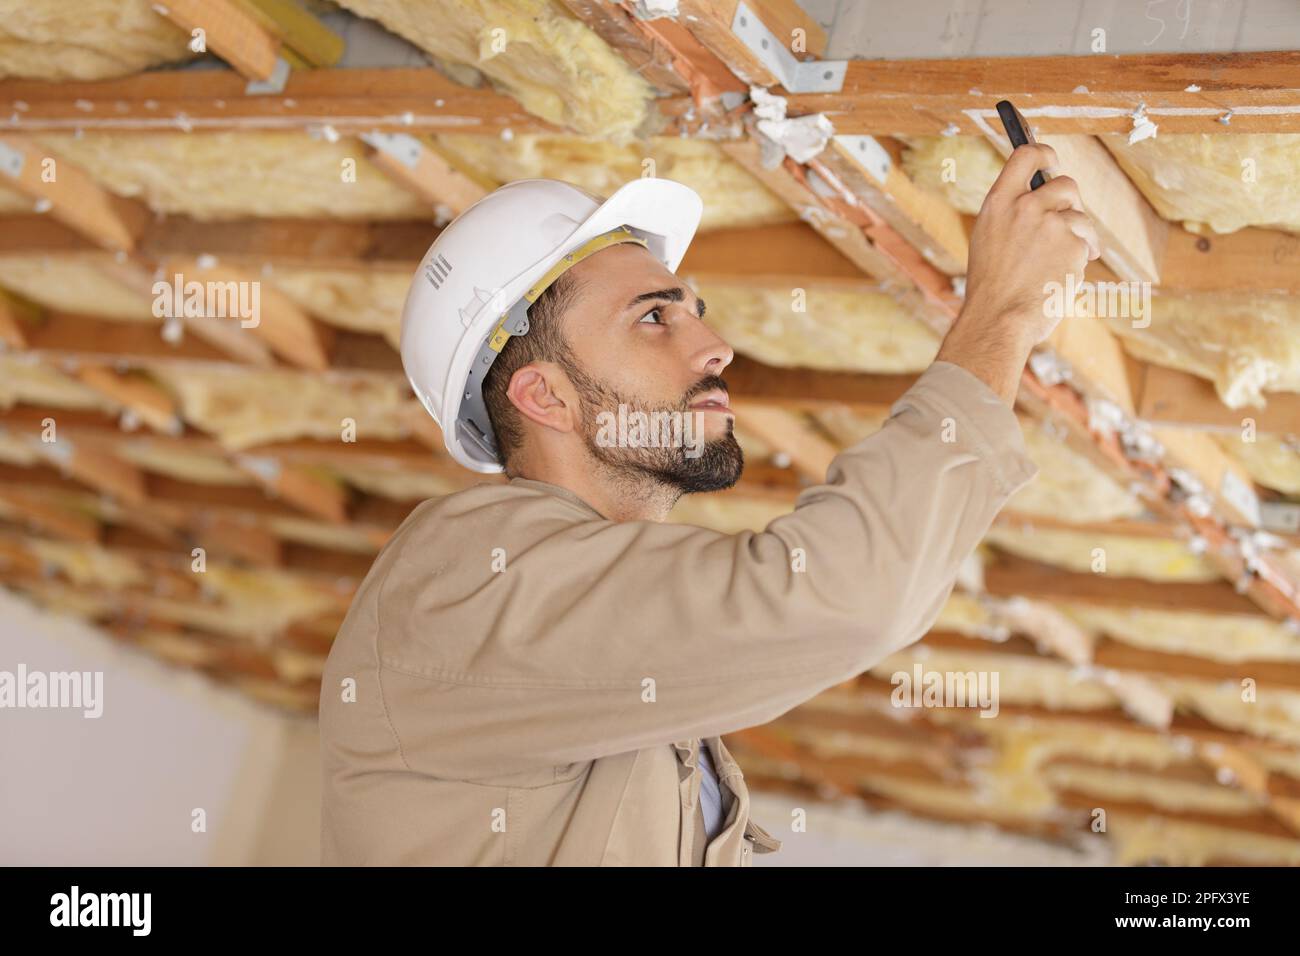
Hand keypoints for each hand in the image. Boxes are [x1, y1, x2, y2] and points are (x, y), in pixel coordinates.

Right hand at [962, 143, 1099, 347]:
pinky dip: (1080, 259)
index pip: (1026, 156)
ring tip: (1061, 262)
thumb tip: (1043, 198)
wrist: (999, 319)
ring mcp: (1053, 225)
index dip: (1044, 153)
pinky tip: (1061, 276)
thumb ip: (1012, 213)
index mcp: (999, 202)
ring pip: (1081, 218)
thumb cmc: (991, 287)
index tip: (1052, 159)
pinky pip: (1086, 244)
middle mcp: (1027, 206)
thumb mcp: (989, 239)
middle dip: (1072, 204)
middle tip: (1068, 224)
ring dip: (1079, 236)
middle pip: (1066, 185)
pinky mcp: (1075, 245)